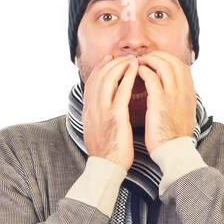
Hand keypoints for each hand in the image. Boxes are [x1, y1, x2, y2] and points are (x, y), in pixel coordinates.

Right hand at [82, 55, 138, 170]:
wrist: (106, 167)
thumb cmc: (106, 153)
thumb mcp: (97, 130)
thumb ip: (98, 116)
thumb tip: (102, 108)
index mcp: (88, 111)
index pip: (91, 82)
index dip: (100, 67)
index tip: (109, 59)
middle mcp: (92, 107)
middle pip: (98, 76)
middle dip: (111, 62)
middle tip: (123, 56)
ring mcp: (102, 111)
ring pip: (108, 78)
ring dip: (120, 65)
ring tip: (131, 60)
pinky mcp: (115, 116)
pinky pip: (121, 91)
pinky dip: (128, 77)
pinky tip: (135, 70)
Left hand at [136, 50, 195, 153]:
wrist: (173, 151)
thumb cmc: (175, 136)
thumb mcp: (186, 114)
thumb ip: (182, 100)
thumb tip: (178, 91)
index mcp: (190, 93)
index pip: (182, 66)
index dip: (169, 59)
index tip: (158, 61)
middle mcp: (184, 91)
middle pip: (172, 61)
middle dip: (157, 56)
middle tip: (145, 58)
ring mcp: (173, 95)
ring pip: (162, 65)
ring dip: (149, 60)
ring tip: (138, 63)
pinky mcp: (159, 102)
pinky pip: (151, 78)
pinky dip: (143, 71)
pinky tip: (136, 73)